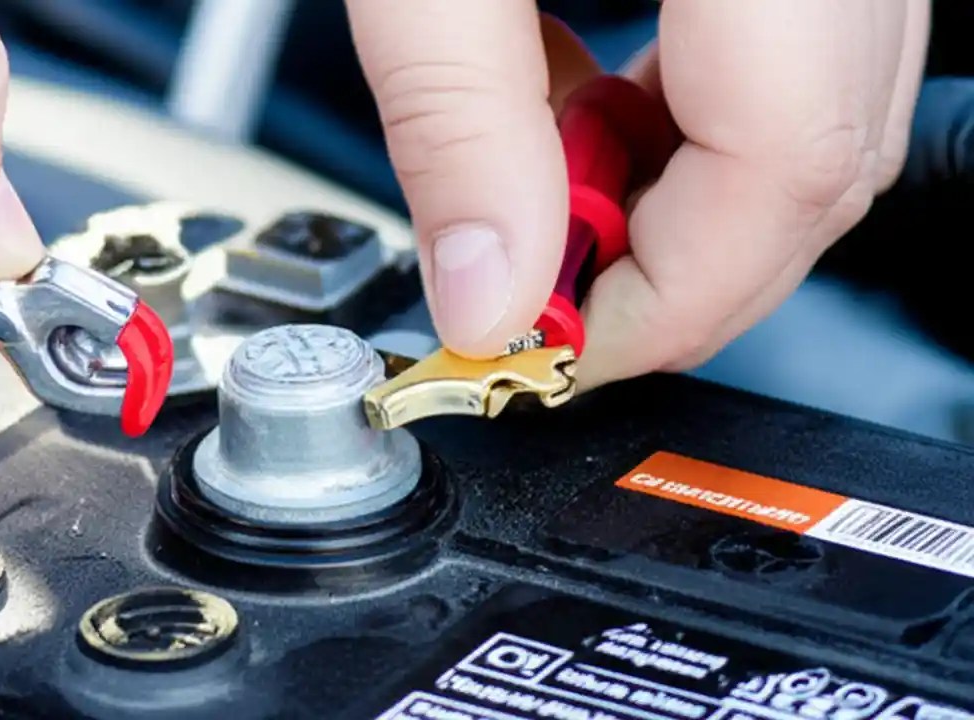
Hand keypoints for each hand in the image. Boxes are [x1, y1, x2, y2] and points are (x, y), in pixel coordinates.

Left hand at [345, 1, 929, 388]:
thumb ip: (456, 120)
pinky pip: (779, 65)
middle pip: (816, 171)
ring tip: (530, 175)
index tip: (549, 350)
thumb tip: (484, 291)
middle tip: (531, 282)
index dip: (667, 299)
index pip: (790, 170)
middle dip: (659, 265)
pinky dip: (669, 120)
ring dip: (658, 196)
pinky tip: (566, 97)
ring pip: (806, 128)